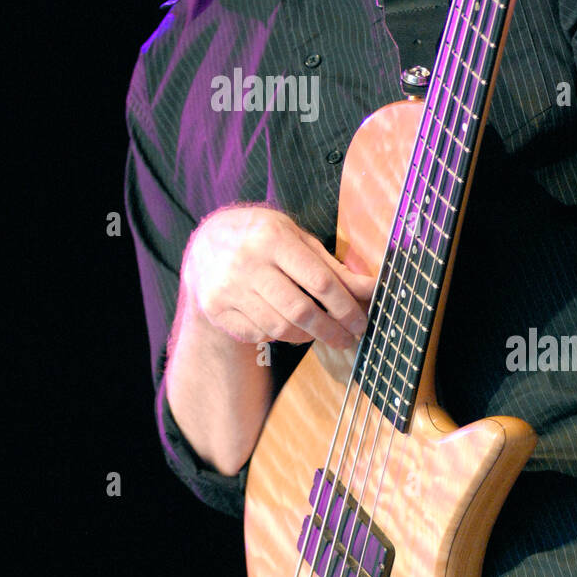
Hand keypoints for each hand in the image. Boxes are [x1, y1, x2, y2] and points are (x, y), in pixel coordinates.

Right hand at [181, 204, 375, 349]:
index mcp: (273, 238)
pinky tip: (286, 326)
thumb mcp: (297, 239)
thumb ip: (333, 266)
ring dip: (307, 336)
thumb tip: (371, 289)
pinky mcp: (216, 308)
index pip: (319, 281)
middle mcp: (248, 262)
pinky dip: (278, 335)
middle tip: (348, 339)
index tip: (361, 323)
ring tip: (320, 333)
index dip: (346, 307)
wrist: (206, 242)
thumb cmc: (263, 237)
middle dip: (331, 330)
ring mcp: (228, 288)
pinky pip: (258, 334)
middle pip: (300, 310)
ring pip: (279, 327)